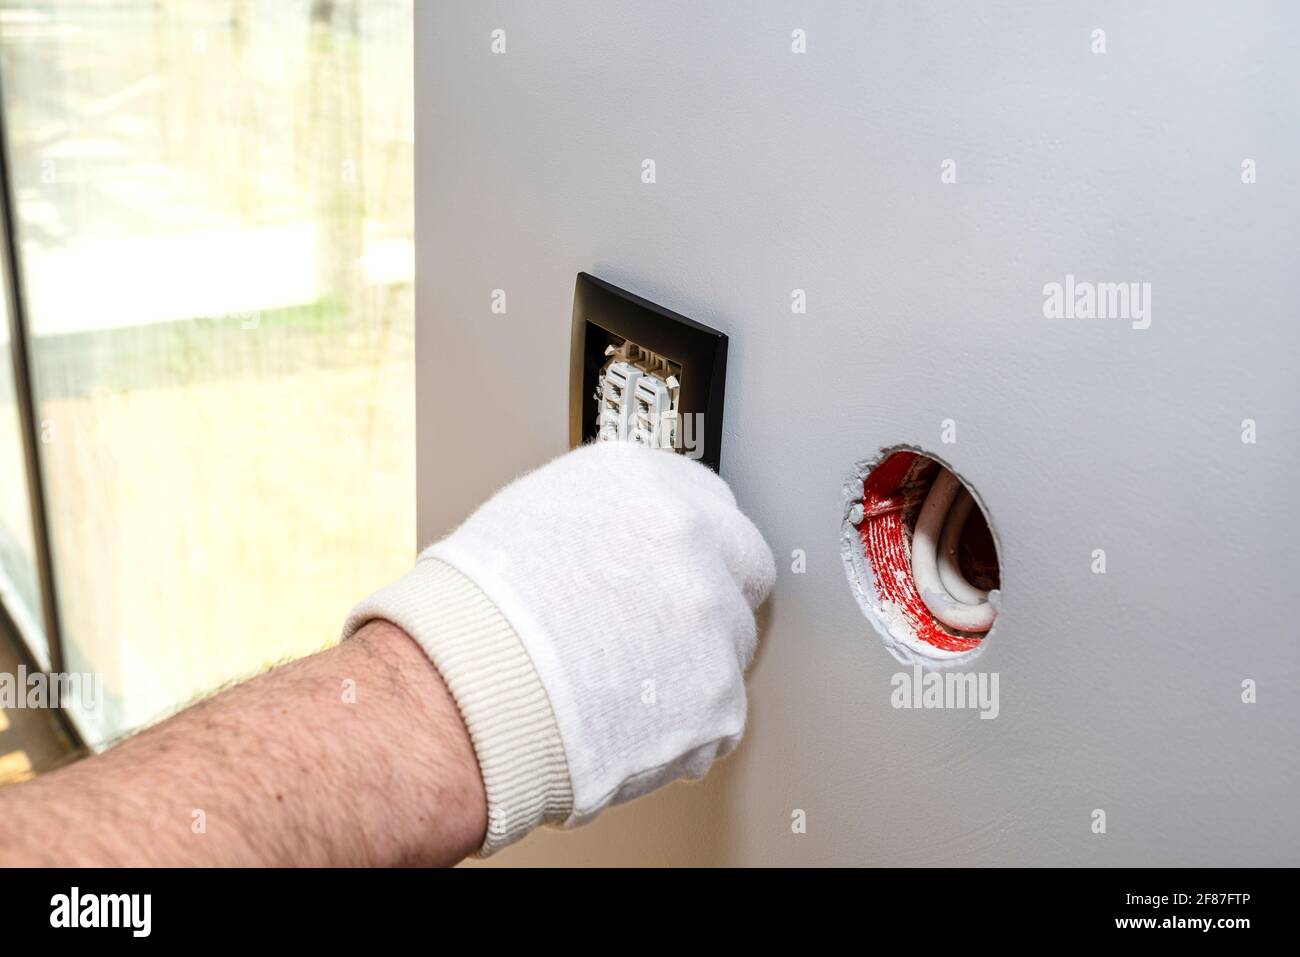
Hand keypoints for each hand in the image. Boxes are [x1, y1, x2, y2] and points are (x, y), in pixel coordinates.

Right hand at [345, 442, 774, 852]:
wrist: (460, 695)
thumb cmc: (475, 614)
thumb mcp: (537, 519)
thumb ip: (609, 521)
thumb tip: (629, 543)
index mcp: (646, 483)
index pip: (712, 506)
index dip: (695, 548)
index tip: (680, 572)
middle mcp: (693, 538)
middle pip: (742, 569)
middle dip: (711, 600)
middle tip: (661, 634)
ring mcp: (714, 619)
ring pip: (729, 647)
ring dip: (692, 668)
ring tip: (620, 688)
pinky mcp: (719, 698)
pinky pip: (716, 716)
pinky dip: (680, 730)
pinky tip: (625, 725)